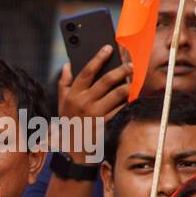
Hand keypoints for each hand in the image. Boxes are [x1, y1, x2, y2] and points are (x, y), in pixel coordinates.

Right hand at [58, 46, 132, 161]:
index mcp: (72, 95)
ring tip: (133, 80)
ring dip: (128, 85)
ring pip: (117, 93)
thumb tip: (67, 65)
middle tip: (130, 64)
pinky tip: (132, 96)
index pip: (86, 72)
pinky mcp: (105, 122)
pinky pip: (120, 108)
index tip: (108, 48)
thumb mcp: (62, 103)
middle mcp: (83, 102)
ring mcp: (95, 113)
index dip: (98, 58)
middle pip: (106, 80)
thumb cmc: (69, 123)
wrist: (73, 149)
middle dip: (121, 70)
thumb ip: (64, 83)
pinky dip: (127, 102)